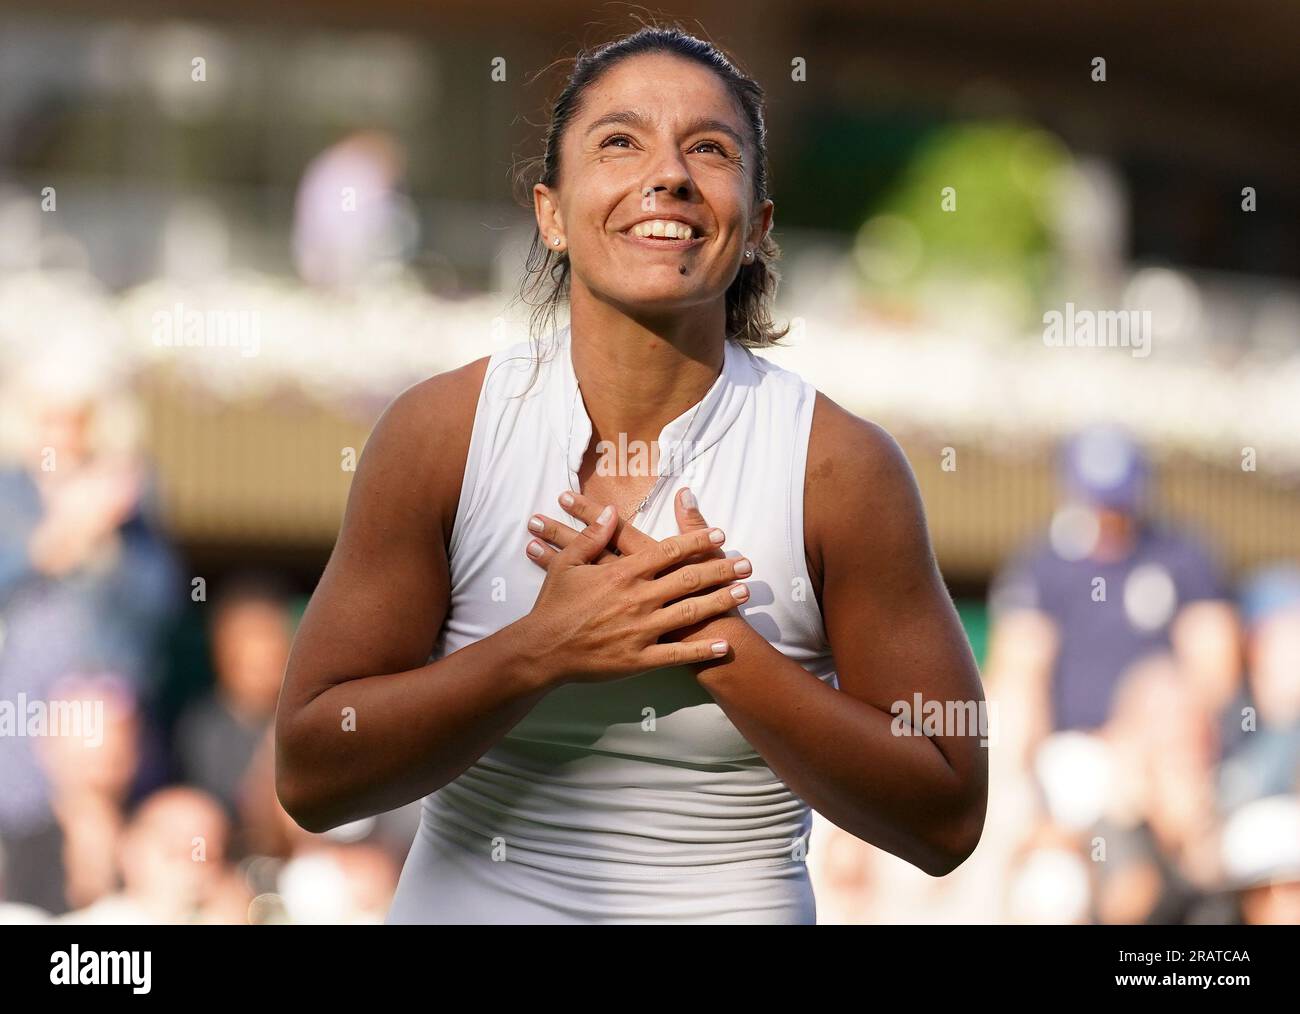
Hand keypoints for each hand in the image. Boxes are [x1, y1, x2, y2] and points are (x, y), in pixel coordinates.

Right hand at [524, 487, 750, 642]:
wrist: (542, 650)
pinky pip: (677, 654)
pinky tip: (724, 645)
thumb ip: (592, 536)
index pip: (669, 551)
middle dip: (721, 570)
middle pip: (689, 579)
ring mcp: (641, 629)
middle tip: (747, 564)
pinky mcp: (639, 659)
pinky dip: (703, 650)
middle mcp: (638, 598)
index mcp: (623, 573)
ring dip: (720, 602)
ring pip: (690, 613)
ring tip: (744, 593)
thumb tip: (611, 510)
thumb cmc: (554, 605)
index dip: (697, 542)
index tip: (720, 536)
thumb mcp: (567, 564)